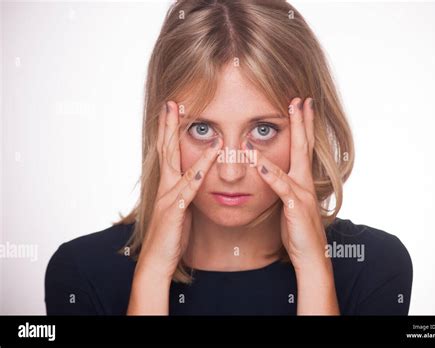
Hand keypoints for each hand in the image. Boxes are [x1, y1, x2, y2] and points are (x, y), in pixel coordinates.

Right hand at [136, 100, 222, 278]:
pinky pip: (187, 190)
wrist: (157, 261)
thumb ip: (187, 192)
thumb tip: (198, 179)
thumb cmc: (171, 236)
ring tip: (184, 117)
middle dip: (168, 124)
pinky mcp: (174, 211)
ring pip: (175, 163)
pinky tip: (206, 161)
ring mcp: (167, 197)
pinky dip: (197, 174)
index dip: (170, 130)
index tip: (174, 110)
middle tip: (171, 102)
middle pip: (165, 149)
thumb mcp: (180, 209)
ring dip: (178, 139)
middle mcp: (164, 186)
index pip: (168, 152)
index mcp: (168, 185)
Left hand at [242, 97, 327, 272]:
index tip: (299, 105)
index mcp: (302, 181)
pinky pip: (282, 187)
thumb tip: (269, 173)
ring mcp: (302, 193)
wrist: (311, 256)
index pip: (301, 148)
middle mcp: (305, 183)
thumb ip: (282, 187)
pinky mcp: (296, 207)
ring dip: (293, 135)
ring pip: (295, 160)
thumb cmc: (298, 232)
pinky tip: (259, 162)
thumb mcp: (289, 205)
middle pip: (304, 146)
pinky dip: (271, 174)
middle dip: (303, 121)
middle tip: (301, 99)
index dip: (302, 126)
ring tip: (288, 114)